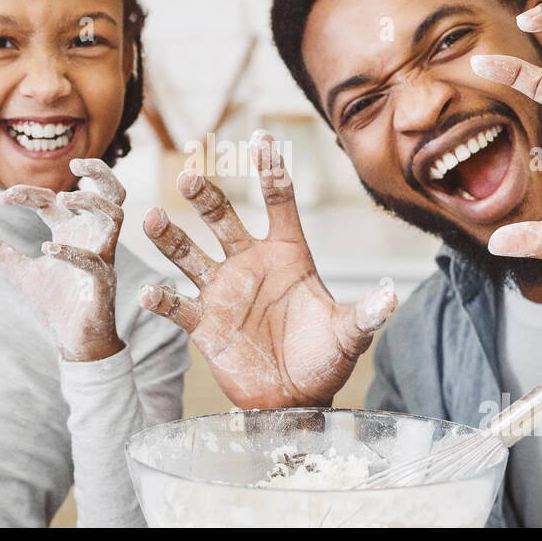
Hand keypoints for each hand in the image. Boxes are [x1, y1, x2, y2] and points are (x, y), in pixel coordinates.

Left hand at [0, 158, 126, 361]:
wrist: (74, 340)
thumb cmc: (56, 303)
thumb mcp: (22, 273)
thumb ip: (0, 252)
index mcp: (72, 231)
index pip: (53, 199)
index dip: (27, 193)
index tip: (1, 198)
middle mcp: (91, 238)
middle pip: (111, 192)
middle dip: (100, 171)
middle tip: (77, 162)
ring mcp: (101, 257)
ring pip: (115, 215)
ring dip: (93, 201)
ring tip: (63, 197)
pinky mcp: (102, 281)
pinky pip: (94, 259)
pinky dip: (71, 252)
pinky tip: (47, 249)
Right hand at [138, 130, 395, 408]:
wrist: (295, 400)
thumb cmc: (323, 360)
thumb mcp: (348, 336)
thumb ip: (365, 315)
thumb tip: (391, 297)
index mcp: (287, 254)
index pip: (278, 201)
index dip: (271, 171)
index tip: (262, 139)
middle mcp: (250, 263)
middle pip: (222, 218)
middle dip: (205, 196)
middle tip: (189, 177)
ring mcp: (222, 291)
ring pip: (189, 253)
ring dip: (170, 237)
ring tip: (152, 218)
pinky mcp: (203, 324)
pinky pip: (178, 305)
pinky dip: (162, 299)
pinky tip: (151, 292)